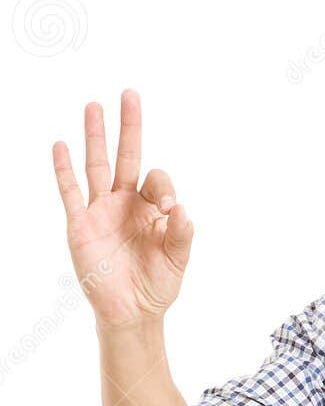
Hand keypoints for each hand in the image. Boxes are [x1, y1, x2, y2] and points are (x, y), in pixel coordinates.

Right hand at [52, 89, 194, 331]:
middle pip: (127, 157)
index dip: (164, 187)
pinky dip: (64, 170)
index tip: (169, 206)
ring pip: (97, 166)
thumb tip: (181, 208)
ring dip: (95, 137)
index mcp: (153, 209)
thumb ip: (181, 234)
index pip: (158, 181)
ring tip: (94, 106)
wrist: (131, 311)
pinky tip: (61, 145)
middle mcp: (127, 203)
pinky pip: (70, 192)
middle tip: (130, 94)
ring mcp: (101, 210)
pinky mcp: (80, 224)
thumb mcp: (177, 260)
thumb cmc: (157, 284)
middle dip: (129, 127)